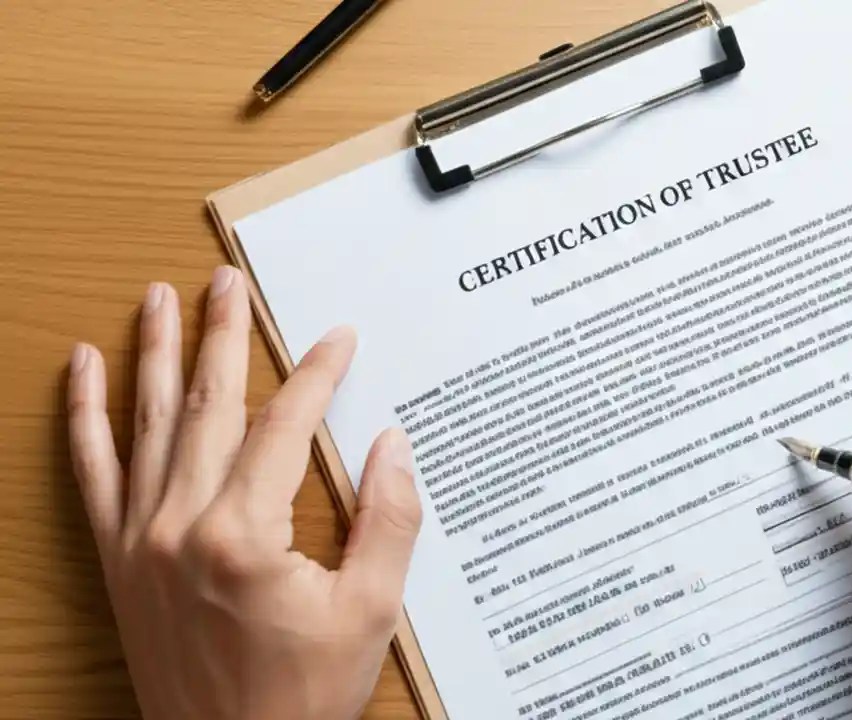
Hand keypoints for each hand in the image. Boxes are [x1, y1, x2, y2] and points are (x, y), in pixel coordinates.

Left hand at [66, 267, 422, 719]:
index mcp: (243, 536)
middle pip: (207, 407)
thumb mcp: (369, 612)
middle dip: (223, 336)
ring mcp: (140, 541)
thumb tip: (391, 446)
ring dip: (157, 355)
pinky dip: (85, 416)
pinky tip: (82, 371)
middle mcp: (180, 527)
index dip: (316, 375)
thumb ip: (387, 521)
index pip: (283, 427)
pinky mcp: (119, 561)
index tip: (338, 339)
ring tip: (161, 298)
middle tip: (227, 280)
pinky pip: (93, 473)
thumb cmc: (302, 697)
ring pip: (147, 424)